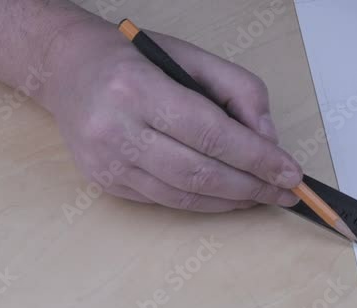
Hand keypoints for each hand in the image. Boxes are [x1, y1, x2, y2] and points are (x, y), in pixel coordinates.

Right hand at [41, 20, 300, 211]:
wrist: (65, 69)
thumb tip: (269, 141)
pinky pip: (166, 201)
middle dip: (252, 187)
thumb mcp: (192, 57)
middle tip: (285, 192)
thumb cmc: (133, 59)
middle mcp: (115, 129)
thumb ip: (239, 92)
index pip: (212, 134)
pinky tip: (228, 195)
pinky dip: (204, 202)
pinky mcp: (105, 182)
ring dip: (232, 201)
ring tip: (262, 196)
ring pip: (185, 196)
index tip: (290, 173)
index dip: (257, 159)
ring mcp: (107, 161)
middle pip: (200, 173)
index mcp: (137, 89)